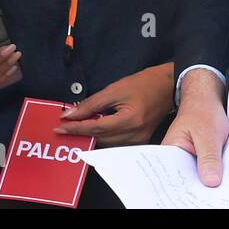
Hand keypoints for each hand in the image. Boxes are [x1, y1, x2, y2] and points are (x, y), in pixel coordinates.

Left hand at [56, 63, 174, 146]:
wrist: (168, 86)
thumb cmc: (144, 84)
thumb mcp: (115, 89)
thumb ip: (92, 103)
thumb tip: (71, 114)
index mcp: (129, 120)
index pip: (96, 128)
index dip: (76, 128)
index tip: (60, 127)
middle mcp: (135, 134)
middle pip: (100, 139)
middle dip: (81, 134)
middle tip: (64, 129)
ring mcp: (139, 140)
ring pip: (106, 144)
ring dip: (91, 137)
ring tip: (77, 129)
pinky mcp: (140, 141)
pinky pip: (116, 143)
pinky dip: (103, 137)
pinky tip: (95, 130)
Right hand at [161, 69, 228, 186]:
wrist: (207, 98)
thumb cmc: (203, 110)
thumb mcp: (208, 133)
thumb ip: (209, 157)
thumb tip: (210, 182)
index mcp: (169, 151)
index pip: (174, 177)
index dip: (186, 188)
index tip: (198, 197)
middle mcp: (174, 158)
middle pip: (185, 180)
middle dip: (198, 188)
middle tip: (212, 195)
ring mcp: (186, 160)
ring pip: (196, 178)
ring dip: (206, 182)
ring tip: (217, 191)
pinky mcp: (197, 160)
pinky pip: (204, 172)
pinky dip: (212, 175)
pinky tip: (220, 181)